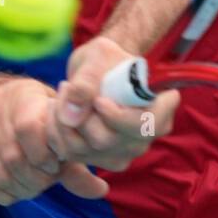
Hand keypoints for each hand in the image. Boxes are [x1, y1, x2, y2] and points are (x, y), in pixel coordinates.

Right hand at [0, 77, 108, 206]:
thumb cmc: (36, 116)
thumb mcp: (57, 125)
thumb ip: (78, 160)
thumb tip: (101, 192)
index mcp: (24, 95)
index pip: (28, 129)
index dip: (44, 156)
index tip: (55, 165)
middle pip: (13, 159)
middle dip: (35, 180)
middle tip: (45, 181)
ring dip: (20, 190)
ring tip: (32, 186)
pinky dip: (1, 193)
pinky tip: (14, 190)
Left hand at [48, 35, 180, 172]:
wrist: (95, 73)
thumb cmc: (104, 61)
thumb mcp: (98, 57)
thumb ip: (87, 82)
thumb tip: (72, 115)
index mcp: (160, 108)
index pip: (147, 124)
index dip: (119, 117)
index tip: (98, 100)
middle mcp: (145, 136)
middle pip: (107, 139)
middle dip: (79, 114)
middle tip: (67, 86)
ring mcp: (124, 152)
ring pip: (84, 148)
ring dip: (63, 120)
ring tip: (62, 94)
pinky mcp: (101, 160)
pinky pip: (72, 153)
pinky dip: (57, 131)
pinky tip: (57, 110)